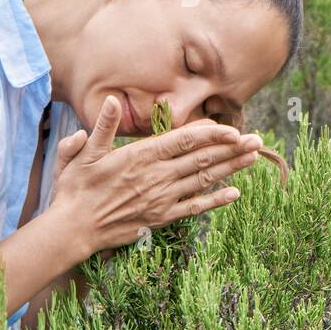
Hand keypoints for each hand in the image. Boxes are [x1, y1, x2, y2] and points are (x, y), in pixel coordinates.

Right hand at [50, 94, 262, 253]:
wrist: (73, 229)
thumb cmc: (76, 189)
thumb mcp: (83, 153)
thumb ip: (102, 126)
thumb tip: (109, 100)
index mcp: (140, 157)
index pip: (182, 141)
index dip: (210, 135)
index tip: (232, 130)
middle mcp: (156, 177)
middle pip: (201, 159)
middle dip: (231, 149)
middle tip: (257, 141)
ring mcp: (161, 199)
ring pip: (202, 181)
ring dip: (230, 169)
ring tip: (252, 158)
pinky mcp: (160, 218)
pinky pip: (193, 209)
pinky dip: (214, 201)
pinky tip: (234, 194)